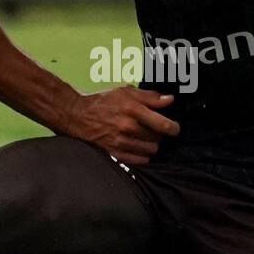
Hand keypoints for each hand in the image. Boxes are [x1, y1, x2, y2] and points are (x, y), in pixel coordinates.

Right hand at [65, 87, 179, 165]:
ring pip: (150, 150)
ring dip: (151, 145)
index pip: (162, 124)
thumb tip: (170, 100)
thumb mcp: (126, 92)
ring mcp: (121, 142)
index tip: (175, 128)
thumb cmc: (103, 102)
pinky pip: (140, 161)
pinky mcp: (114, 153)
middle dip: (160, 135)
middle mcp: (127, 127)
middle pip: (158, 138)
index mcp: (132, 109)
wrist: (77, 115)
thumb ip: (150, 97)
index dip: (174, 128)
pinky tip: (138, 147)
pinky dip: (143, 156)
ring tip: (145, 138)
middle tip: (154, 130)